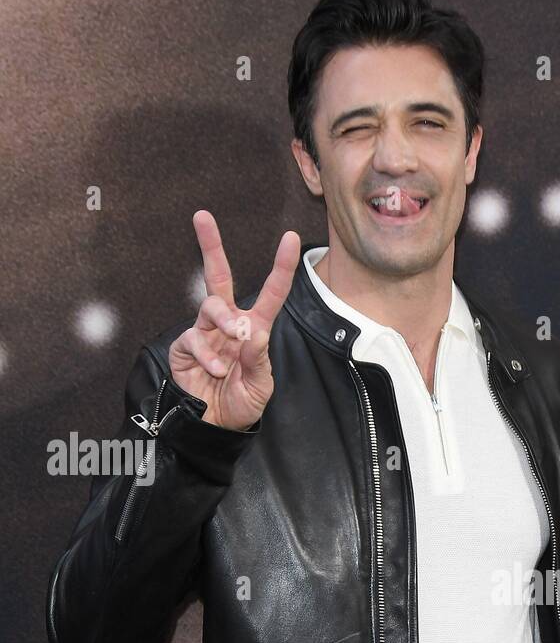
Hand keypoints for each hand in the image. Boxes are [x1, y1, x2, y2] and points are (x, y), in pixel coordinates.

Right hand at [168, 211, 300, 431]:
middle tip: (202, 216)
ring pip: (211, 305)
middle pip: (219, 276)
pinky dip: (207, 354)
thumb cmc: (242, 402)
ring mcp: (204, 332)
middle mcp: (228, 324)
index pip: (271, 293)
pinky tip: (215, 368)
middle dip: (211, 246)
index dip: (281, 267)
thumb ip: (258, 361)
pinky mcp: (185, 347)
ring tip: (231, 337)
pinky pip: (194, 338)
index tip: (291, 238)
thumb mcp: (260, 386)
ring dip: (223, 318)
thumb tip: (252, 331)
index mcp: (253, 328)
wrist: (215, 426)